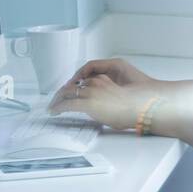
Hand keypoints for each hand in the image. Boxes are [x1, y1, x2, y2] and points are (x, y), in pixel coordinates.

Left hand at [48, 59, 163, 129]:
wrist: (140, 107)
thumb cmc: (135, 106)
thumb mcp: (120, 97)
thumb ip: (108, 98)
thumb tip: (103, 109)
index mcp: (104, 80)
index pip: (82, 81)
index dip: (74, 87)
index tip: (70, 93)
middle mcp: (94, 83)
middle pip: (71, 85)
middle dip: (62, 93)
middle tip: (56, 100)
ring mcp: (89, 92)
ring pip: (66, 93)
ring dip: (57, 99)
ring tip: (53, 106)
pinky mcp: (85, 103)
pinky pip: (66, 104)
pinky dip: (57, 107)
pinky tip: (53, 111)